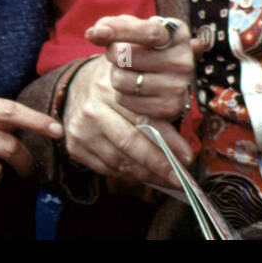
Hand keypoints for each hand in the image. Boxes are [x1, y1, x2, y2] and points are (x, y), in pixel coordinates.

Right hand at [62, 54, 192, 189]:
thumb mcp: (132, 82)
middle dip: (159, 164)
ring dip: (146, 174)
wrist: (74, 87)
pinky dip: (128, 175)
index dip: (168, 140)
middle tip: (180, 177)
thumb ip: (154, 103)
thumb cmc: (115, 86)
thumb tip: (184, 138)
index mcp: (110, 87)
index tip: (187, 156)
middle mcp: (93, 108)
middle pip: (130, 143)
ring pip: (119, 161)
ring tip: (167, 180)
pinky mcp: (75, 147)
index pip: (143, 118)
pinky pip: (107, 168)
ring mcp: (81, 130)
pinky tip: (145, 175)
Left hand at [84, 15, 196, 119]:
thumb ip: (112, 25)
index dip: (120, 30)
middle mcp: (182, 60)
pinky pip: (126, 100)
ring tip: (129, 73)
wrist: (163, 78)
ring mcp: (177, 86)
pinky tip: (133, 90)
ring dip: (116, 76)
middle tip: (119, 56)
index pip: (149, 32)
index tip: (97, 32)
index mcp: (177, 34)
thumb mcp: (133, 30)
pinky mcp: (167, 108)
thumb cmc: (143, 47)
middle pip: (127, 56)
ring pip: (122, 80)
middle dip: (113, 55)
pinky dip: (121, 95)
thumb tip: (93, 33)